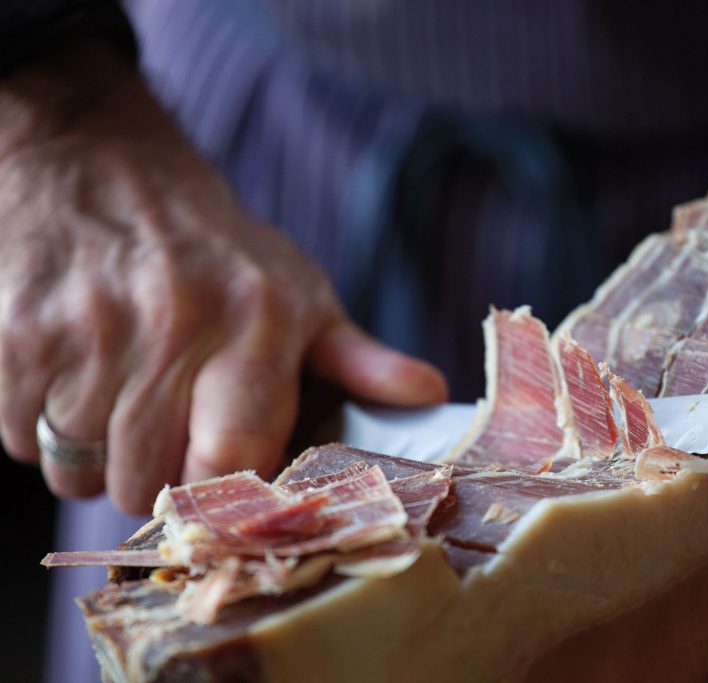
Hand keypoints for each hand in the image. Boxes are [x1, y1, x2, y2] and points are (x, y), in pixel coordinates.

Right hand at [0, 41, 446, 513]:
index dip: (227, 498)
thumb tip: (431, 395)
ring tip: (124, 394)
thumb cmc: (216, 251)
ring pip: (82, 474)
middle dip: (162, 477)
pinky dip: (41, 429)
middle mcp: (173, 327)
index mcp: (257, 323)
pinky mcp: (18, 338)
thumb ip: (359, 360)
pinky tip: (76, 377)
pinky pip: (19, 442)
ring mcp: (87, 333)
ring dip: (100, 457)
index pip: (235, 461)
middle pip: (151, 486)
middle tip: (172, 427)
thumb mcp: (300, 295)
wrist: (101, 167)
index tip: (225, 490)